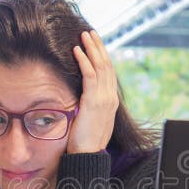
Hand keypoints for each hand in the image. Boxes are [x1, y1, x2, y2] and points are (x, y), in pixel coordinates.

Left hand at [68, 30, 119, 153]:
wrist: (88, 155)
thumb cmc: (85, 141)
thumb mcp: (90, 119)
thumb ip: (89, 105)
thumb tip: (81, 96)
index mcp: (111, 101)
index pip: (108, 72)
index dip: (102, 56)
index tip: (95, 44)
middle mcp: (111, 97)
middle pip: (107, 65)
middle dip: (98, 47)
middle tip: (90, 32)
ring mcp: (104, 99)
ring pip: (100, 67)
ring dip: (91, 49)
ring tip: (84, 35)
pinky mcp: (94, 102)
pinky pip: (90, 76)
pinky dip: (84, 61)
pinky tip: (77, 51)